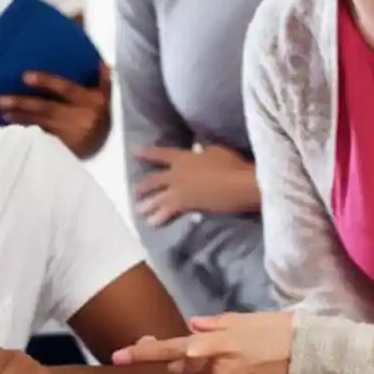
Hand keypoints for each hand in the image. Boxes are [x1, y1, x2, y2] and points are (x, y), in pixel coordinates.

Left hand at [0, 64, 111, 158]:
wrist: (114, 147)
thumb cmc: (106, 114)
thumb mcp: (107, 96)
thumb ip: (104, 79)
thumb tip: (102, 60)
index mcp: (91, 101)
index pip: (65, 89)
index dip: (46, 82)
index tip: (24, 76)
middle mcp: (80, 118)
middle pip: (47, 109)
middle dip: (23, 104)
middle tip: (1, 100)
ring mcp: (72, 136)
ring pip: (42, 125)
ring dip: (21, 119)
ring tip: (3, 114)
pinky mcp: (66, 149)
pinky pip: (44, 139)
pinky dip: (29, 135)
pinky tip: (15, 132)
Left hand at [111, 312, 294, 373]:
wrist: (318, 358)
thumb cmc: (282, 331)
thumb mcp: (247, 319)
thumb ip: (217, 324)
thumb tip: (194, 324)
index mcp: (210, 345)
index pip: (167, 351)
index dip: (141, 354)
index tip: (118, 357)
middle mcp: (214, 370)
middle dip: (182, 368)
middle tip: (199, 356)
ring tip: (234, 362)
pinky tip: (253, 373)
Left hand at [134, 145, 258, 225]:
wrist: (239, 184)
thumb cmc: (232, 164)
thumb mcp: (216, 151)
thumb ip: (203, 151)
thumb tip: (197, 149)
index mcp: (183, 157)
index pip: (160, 154)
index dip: (146, 153)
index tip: (134, 153)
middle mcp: (176, 173)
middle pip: (153, 180)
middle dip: (143, 186)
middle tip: (135, 191)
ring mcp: (179, 190)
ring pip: (156, 198)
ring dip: (147, 205)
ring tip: (139, 210)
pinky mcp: (185, 204)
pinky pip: (167, 212)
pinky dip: (160, 217)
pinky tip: (153, 223)